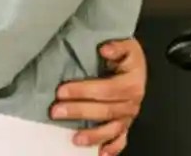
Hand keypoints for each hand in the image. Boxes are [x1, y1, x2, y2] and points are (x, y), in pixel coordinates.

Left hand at [51, 38, 146, 154]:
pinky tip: (100, 153)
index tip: (61, 91)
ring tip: (74, 138)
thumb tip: (105, 49)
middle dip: (79, 112)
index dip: (83, 91)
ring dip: (93, 135)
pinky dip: (111, 148)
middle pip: (105, 111)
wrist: (135, 65)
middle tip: (56, 111)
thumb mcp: (126, 45)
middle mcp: (132, 102)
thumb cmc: (126, 56)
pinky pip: (120, 139)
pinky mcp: (125, 124)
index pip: (106, 89)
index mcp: (132, 83)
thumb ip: (117, 46)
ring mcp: (128, 116)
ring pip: (111, 129)